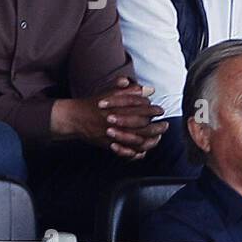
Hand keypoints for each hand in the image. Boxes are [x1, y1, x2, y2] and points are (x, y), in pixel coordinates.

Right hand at [51, 76, 166, 158]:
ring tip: (158, 137)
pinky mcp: (109, 145)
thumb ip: (128, 90)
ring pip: (137, 140)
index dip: (153, 109)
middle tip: (165, 125)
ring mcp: (114, 134)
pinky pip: (127, 152)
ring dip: (150, 140)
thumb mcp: (110, 92)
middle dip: (157, 126)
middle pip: (143, 125)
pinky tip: (144, 150)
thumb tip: (146, 88)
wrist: (76, 118)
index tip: (160, 110)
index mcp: (118, 107)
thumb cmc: (94, 104)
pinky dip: (137, 152)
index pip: (141, 108)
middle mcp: (117, 121)